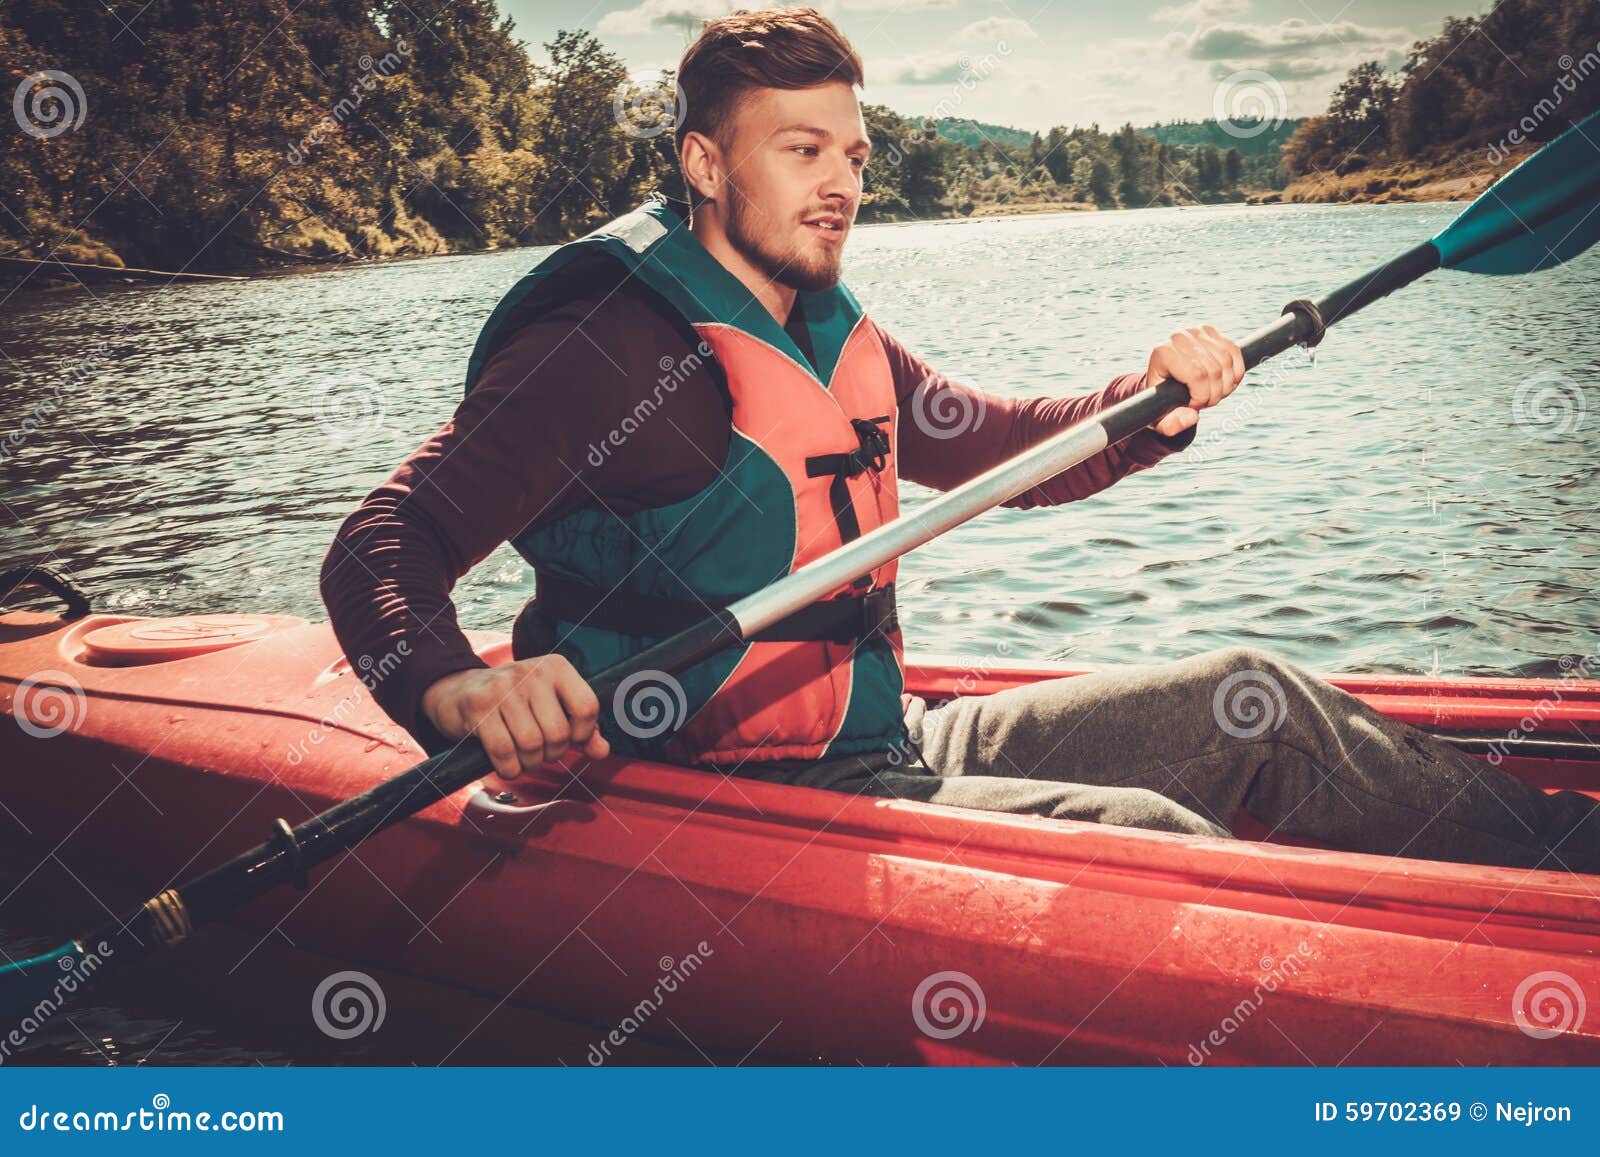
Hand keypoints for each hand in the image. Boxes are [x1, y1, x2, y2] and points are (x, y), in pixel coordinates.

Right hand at [421, 657, 609, 779]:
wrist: (459, 691)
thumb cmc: (513, 702)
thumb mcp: (550, 705)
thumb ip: (580, 728)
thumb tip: (601, 751)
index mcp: (556, 667)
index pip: (587, 707)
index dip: (582, 734)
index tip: (570, 740)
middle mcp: (532, 672)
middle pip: (558, 732)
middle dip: (552, 754)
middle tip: (541, 752)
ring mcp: (503, 687)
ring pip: (531, 745)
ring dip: (529, 763)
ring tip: (523, 757)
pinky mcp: (478, 706)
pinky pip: (504, 753)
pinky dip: (509, 768)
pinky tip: (507, 763)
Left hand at [1143, 325, 1244, 437]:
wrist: (1163, 382)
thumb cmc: (1160, 402)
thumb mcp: (1159, 420)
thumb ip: (1171, 424)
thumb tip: (1192, 416)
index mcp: (1163, 353)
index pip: (1196, 375)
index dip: (1202, 396)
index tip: (1194, 405)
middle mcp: (1179, 337)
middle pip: (1214, 370)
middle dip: (1215, 394)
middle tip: (1205, 402)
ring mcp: (1196, 331)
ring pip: (1227, 362)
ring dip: (1226, 385)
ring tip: (1213, 394)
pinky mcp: (1211, 332)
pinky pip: (1235, 352)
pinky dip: (1235, 373)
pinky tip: (1225, 383)